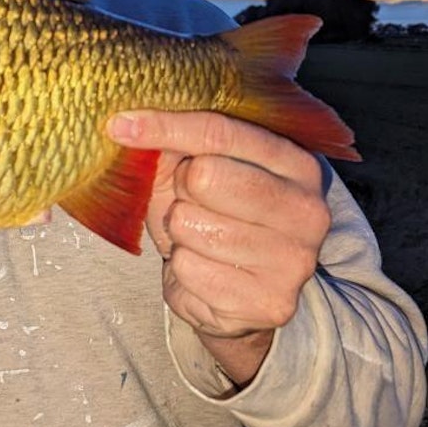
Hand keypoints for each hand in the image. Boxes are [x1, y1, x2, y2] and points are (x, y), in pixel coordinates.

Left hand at [107, 110, 330, 384]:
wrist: (231, 294)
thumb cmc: (209, 217)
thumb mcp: (191, 168)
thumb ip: (173, 142)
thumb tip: (127, 125)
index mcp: (296, 164)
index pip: (221, 132)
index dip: (165, 126)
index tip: (119, 125)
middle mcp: (308, 210)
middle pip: (205, 175)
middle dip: (179, 187)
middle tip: (187, 200)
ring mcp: (295, 260)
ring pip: (190, 223)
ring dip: (178, 231)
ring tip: (198, 237)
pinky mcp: (271, 302)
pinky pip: (189, 267)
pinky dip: (181, 266)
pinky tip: (203, 268)